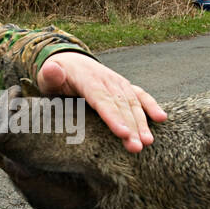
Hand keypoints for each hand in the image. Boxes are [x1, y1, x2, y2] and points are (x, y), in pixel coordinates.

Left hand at [35, 52, 166, 152]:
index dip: (112, 116)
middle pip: (120, 105)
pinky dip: (151, 105)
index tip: (122, 133)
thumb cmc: (55, 76)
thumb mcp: (47, 76)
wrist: (68, 60)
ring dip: (142, 123)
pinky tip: (161, 119)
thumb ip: (50, 75)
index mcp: (87, 79)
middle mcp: (107, 80)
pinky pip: (140, 95)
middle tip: (136, 147)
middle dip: (130, 127)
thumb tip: (52, 70)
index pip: (101, 99)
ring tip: (148, 142)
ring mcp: (118, 83)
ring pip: (132, 103)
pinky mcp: (124, 87)